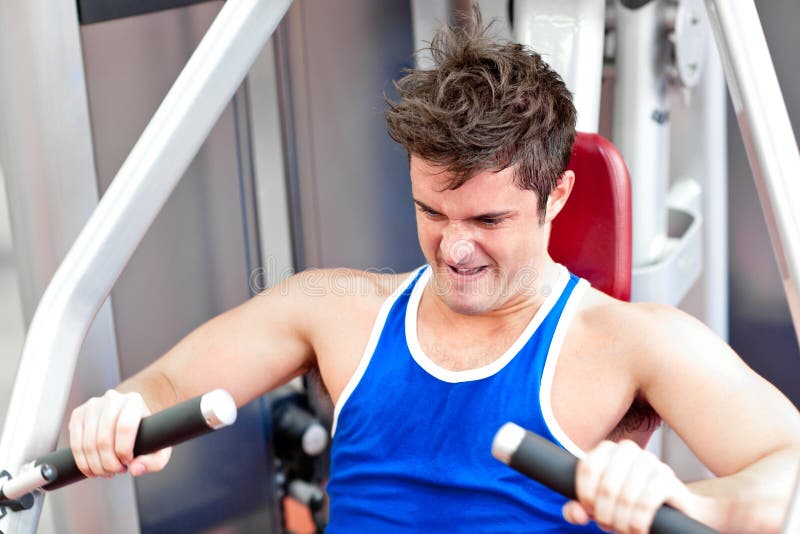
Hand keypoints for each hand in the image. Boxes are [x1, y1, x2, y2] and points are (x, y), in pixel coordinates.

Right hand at [68, 389, 171, 477]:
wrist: (128, 416)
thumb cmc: (144, 431)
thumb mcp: (158, 447)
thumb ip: (154, 461)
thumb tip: (136, 469)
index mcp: (133, 401)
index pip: (124, 427)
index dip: (124, 451)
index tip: (128, 462)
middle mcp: (112, 399)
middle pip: (104, 439)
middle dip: (109, 463)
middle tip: (117, 471)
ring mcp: (92, 405)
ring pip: (88, 444)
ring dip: (96, 466)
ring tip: (107, 471)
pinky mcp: (78, 415)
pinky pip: (75, 445)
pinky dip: (83, 463)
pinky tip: (93, 468)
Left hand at [562, 440, 701, 532]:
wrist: (671, 508)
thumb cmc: (628, 504)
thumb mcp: (599, 506)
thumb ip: (579, 509)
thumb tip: (575, 513)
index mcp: (607, 450)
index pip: (588, 468)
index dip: (586, 495)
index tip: (590, 510)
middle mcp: (627, 449)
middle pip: (606, 486)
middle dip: (605, 514)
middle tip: (609, 525)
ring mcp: (650, 460)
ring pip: (625, 497)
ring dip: (622, 522)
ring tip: (624, 529)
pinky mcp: (667, 477)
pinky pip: (645, 503)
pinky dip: (638, 522)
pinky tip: (638, 530)